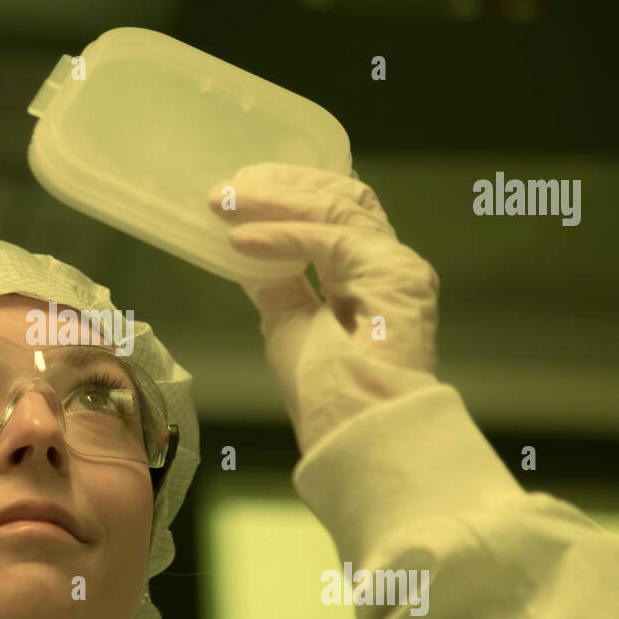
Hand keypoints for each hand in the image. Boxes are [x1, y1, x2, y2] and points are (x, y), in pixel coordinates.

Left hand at [209, 163, 440, 453]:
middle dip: (284, 184)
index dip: (288, 193)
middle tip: (231, 184)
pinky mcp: (394, 273)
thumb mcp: (286, 324)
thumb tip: (243, 253)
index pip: (332, 213)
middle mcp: (384, 265)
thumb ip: (274, 284)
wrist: (356, 434)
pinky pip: (330, 239)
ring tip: (224, 202)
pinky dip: (281, 236)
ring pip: (335, 208)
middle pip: (340, 197)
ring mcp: (394, 266)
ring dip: (275, 200)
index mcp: (363, 276)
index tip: (240, 188)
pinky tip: (240, 241)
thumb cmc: (327, 395)